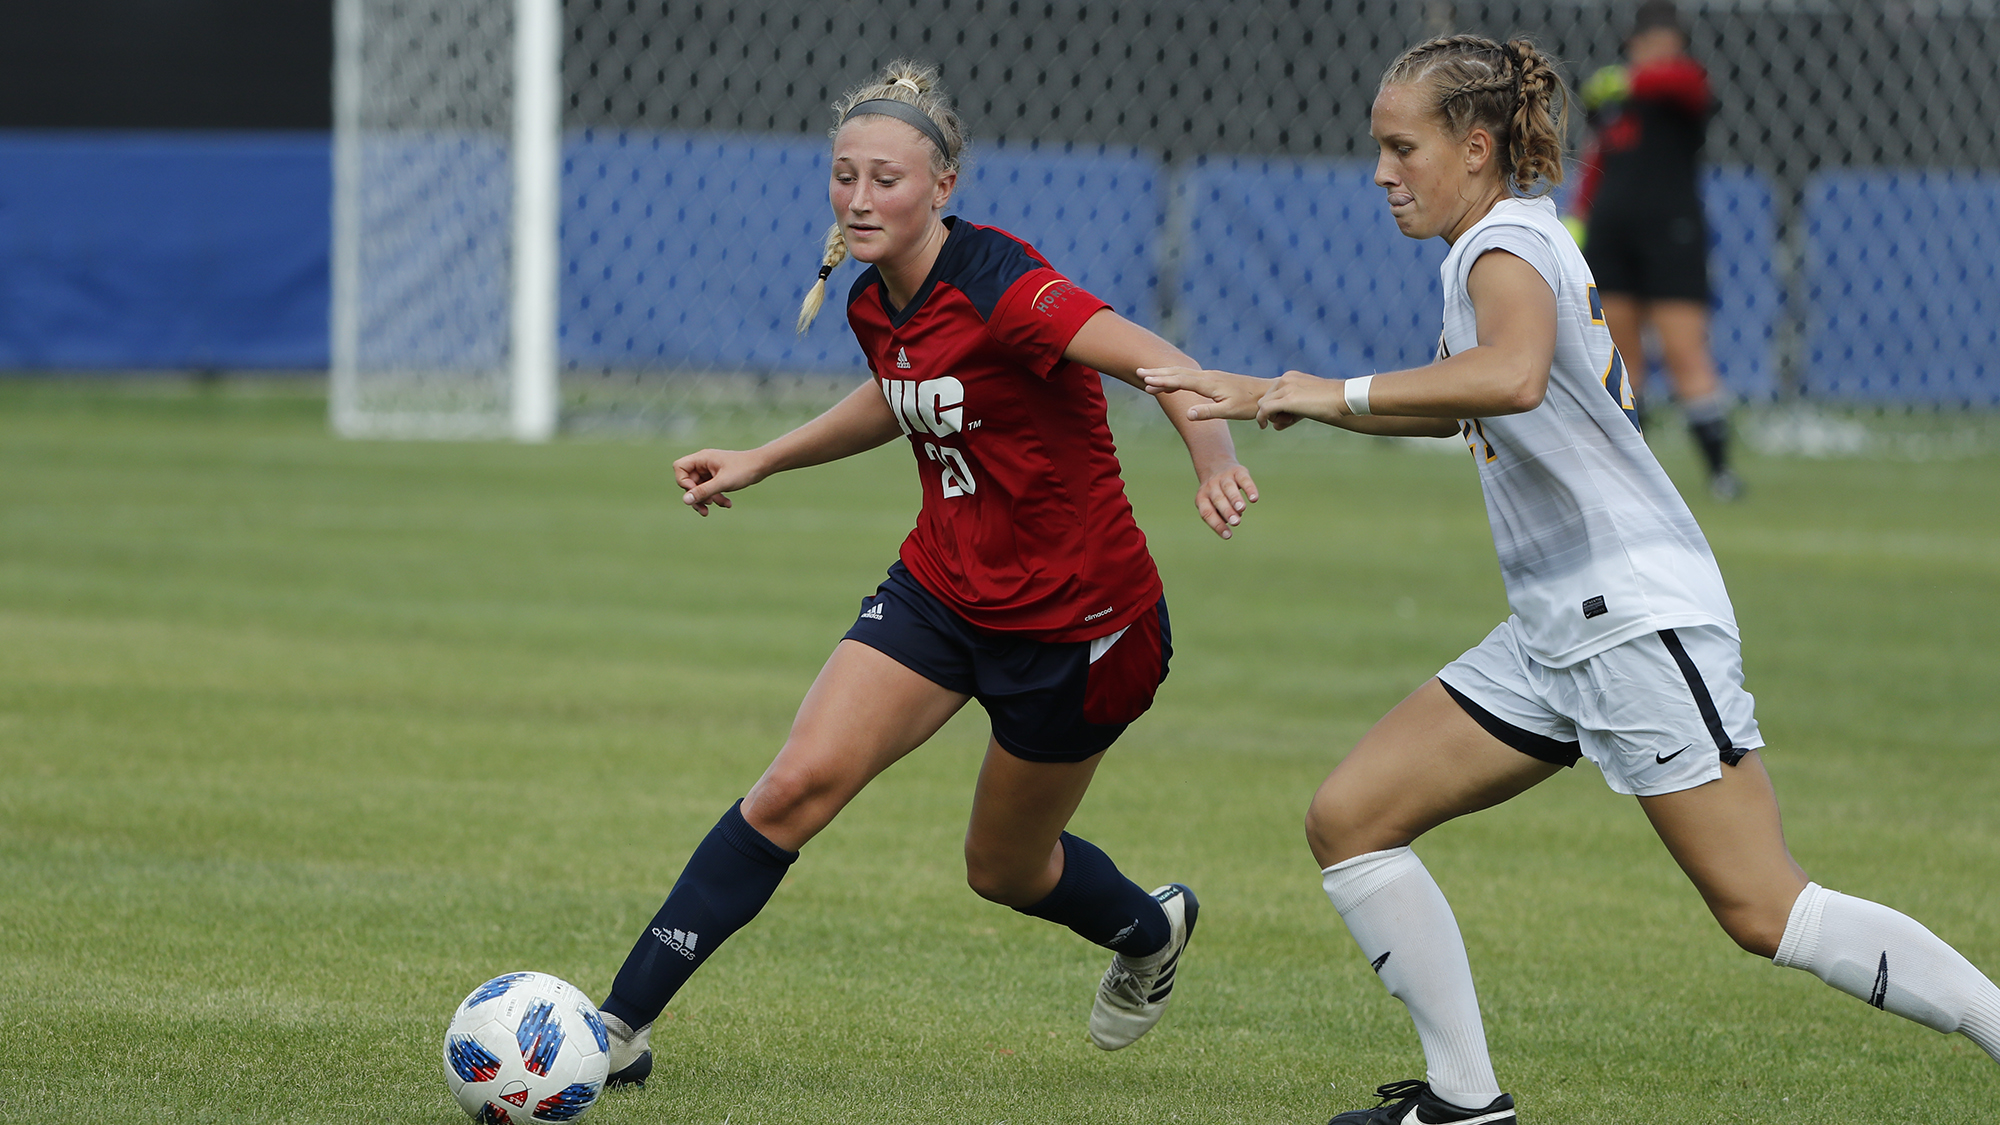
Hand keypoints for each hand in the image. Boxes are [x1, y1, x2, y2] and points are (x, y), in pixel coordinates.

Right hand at [672, 448, 768, 514]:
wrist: (762, 466)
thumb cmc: (743, 470)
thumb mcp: (722, 483)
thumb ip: (703, 492)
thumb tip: (685, 501)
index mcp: (702, 458)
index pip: (680, 467)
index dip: (683, 482)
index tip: (696, 491)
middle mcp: (704, 463)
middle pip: (689, 482)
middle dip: (698, 496)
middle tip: (706, 507)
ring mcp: (710, 470)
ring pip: (700, 488)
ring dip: (708, 499)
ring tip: (718, 506)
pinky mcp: (718, 477)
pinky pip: (710, 489)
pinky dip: (717, 497)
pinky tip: (728, 504)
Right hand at [1140, 366, 1271, 422]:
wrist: (1267, 392)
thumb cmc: (1250, 404)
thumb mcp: (1229, 411)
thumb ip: (1208, 412)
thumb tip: (1188, 414)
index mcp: (1209, 383)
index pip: (1180, 380)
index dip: (1162, 381)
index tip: (1145, 380)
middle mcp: (1208, 376)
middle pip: (1178, 373)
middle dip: (1158, 373)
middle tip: (1139, 371)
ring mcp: (1211, 376)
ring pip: (1183, 373)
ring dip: (1165, 373)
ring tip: (1149, 375)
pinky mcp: (1215, 379)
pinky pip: (1190, 376)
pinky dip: (1176, 376)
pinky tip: (1173, 380)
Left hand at [1194, 460, 1259, 539]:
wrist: (1216, 464)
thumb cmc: (1216, 493)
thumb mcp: (1212, 503)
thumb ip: (1220, 513)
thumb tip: (1230, 521)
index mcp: (1202, 498)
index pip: (1207, 513)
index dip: (1217, 524)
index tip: (1228, 535)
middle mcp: (1211, 487)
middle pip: (1218, 499)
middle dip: (1226, 511)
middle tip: (1235, 522)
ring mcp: (1224, 478)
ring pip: (1228, 488)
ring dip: (1235, 499)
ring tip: (1242, 509)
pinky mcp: (1237, 471)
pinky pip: (1243, 479)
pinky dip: (1249, 488)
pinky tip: (1254, 499)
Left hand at [1256, 370, 1346, 429]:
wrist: (1343, 398)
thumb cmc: (1330, 403)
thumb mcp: (1307, 403)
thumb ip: (1290, 412)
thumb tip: (1275, 425)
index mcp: (1290, 376)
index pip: (1272, 393)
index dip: (1276, 407)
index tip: (1288, 416)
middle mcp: (1285, 379)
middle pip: (1266, 398)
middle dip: (1273, 411)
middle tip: (1288, 420)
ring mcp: (1285, 388)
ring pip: (1263, 404)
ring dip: (1271, 416)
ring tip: (1288, 421)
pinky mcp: (1287, 400)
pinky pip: (1264, 410)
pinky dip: (1261, 418)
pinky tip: (1264, 426)